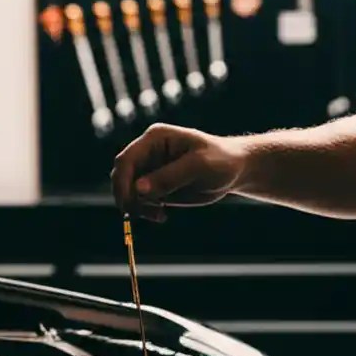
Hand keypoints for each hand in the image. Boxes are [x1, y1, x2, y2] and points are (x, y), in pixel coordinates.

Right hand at [110, 123, 244, 221]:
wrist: (234, 170)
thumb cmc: (220, 160)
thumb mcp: (198, 167)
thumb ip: (169, 177)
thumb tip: (139, 189)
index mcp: (155, 139)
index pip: (126, 159)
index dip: (123, 182)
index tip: (130, 203)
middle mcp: (147, 152)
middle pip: (121, 175)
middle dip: (127, 196)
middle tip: (139, 215)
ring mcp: (150, 169)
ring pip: (127, 190)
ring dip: (136, 207)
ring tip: (158, 216)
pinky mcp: (154, 185)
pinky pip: (138, 200)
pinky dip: (144, 211)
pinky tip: (162, 216)